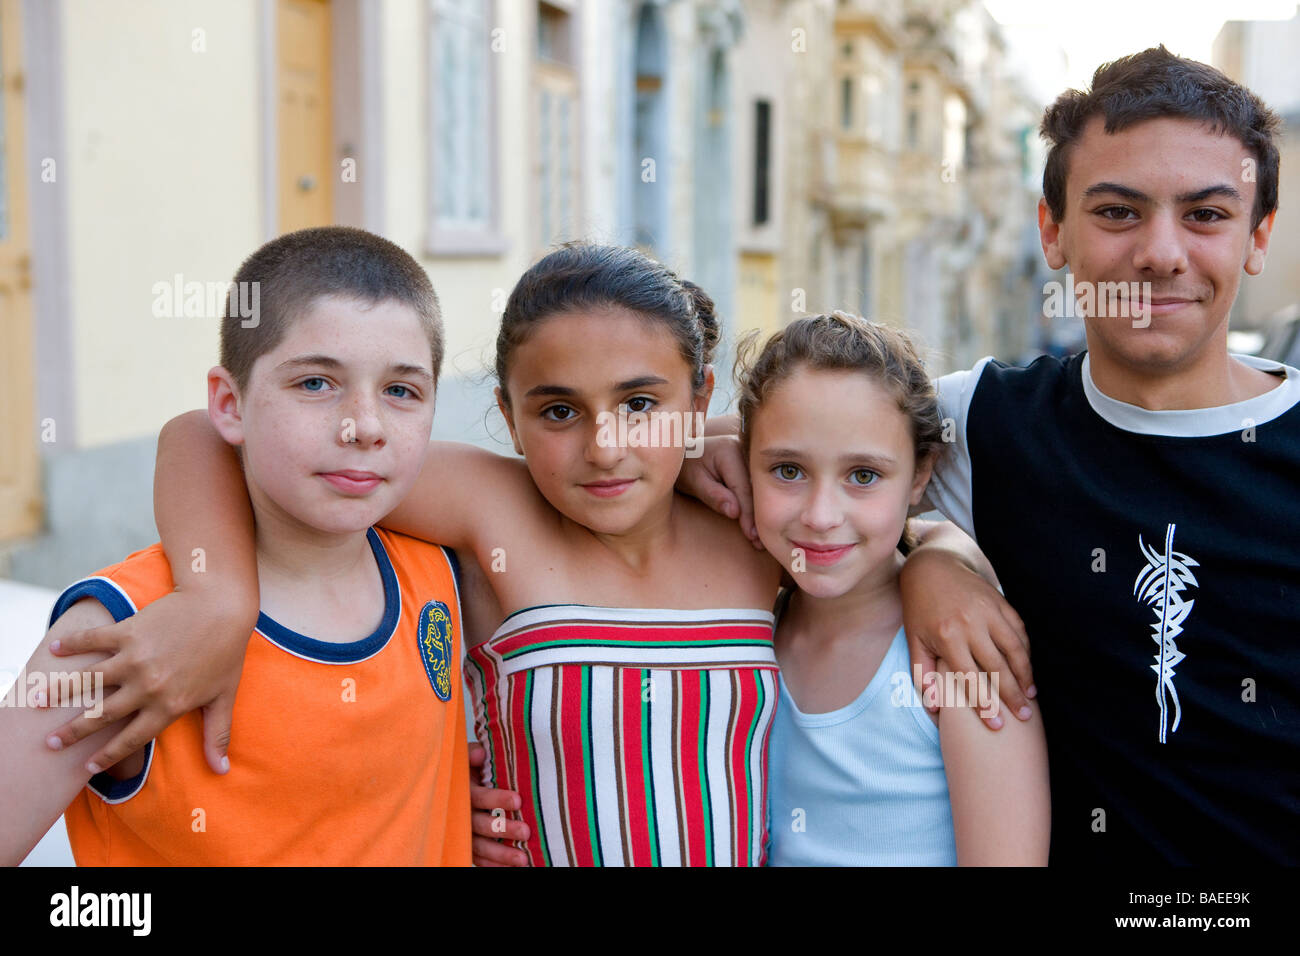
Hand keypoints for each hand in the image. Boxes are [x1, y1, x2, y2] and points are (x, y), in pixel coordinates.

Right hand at [43, 588, 253, 773]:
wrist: (222, 607)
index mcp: (169, 706)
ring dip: (60, 692)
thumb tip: (222, 770)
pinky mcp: (128, 631)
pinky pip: (94, 640)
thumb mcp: (224, 696)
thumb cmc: (226, 653)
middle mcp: (147, 686)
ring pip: (89, 681)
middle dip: (73, 732)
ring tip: (36, 702)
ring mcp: (135, 658)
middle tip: (50, 743)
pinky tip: (55, 648)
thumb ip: (218, 734)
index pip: (131, 740)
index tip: (87, 767)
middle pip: (101, 715)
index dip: (107, 756)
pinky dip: (72, 643)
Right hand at [468, 743, 528, 865]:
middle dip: (503, 829)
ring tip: (523, 859)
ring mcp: (464, 833)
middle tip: (526, 831)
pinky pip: (480, 859)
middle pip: (480, 825)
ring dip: (501, 854)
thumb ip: (472, 753)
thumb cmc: (471, 768)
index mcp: (463, 790)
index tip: (518, 801)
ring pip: (480, 847)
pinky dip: (494, 865)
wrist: (457, 784)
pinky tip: (513, 868)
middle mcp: (462, 814)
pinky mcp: (469, 846)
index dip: (496, 799)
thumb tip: (480, 754)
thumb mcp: (468, 757)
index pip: (479, 796)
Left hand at [676, 435, 759, 547]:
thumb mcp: (693, 482)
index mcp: (729, 451)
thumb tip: (735, 512)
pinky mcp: (750, 466)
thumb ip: (713, 496)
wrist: (683, 455)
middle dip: (758, 517)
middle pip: (756, 489)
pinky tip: (758, 526)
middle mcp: (744, 450)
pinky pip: (756, 488)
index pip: (743, 487)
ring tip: (760, 540)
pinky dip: (757, 507)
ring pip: (759, 490)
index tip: (751, 535)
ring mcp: (749, 457)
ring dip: (760, 514)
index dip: (748, 513)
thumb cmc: (685, 468)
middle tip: (760, 543)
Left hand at [900, 548, 1034, 730]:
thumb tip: (934, 707)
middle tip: (1024, 717)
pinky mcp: (1000, 602)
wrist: (933, 566)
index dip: (984, 705)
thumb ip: (922, 674)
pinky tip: (1028, 669)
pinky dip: (1026, 651)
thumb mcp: (914, 639)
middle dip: (1012, 696)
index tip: (996, 726)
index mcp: (947, 637)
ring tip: (1030, 697)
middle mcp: (970, 624)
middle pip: (997, 668)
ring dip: (1026, 675)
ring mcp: (988, 611)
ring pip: (1014, 649)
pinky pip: (1019, 630)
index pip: (969, 678)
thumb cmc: (920, 609)